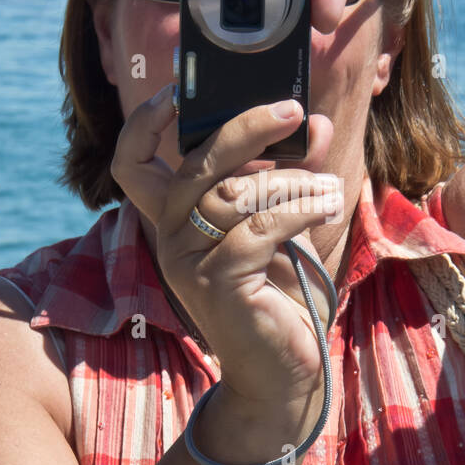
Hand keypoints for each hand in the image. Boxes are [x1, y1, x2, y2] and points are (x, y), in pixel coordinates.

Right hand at [110, 84, 339, 410]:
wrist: (283, 374)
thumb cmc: (282, 298)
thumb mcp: (286, 225)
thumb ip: (292, 175)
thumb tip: (315, 123)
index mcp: (175, 219)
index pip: (132, 164)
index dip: (144, 123)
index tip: (179, 90)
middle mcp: (170, 238)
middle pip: (195, 163)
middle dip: (246, 128)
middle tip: (294, 111)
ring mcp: (188, 263)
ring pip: (235, 194)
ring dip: (293, 181)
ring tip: (331, 188)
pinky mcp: (218, 284)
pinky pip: (260, 227)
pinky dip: (301, 209)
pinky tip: (328, 209)